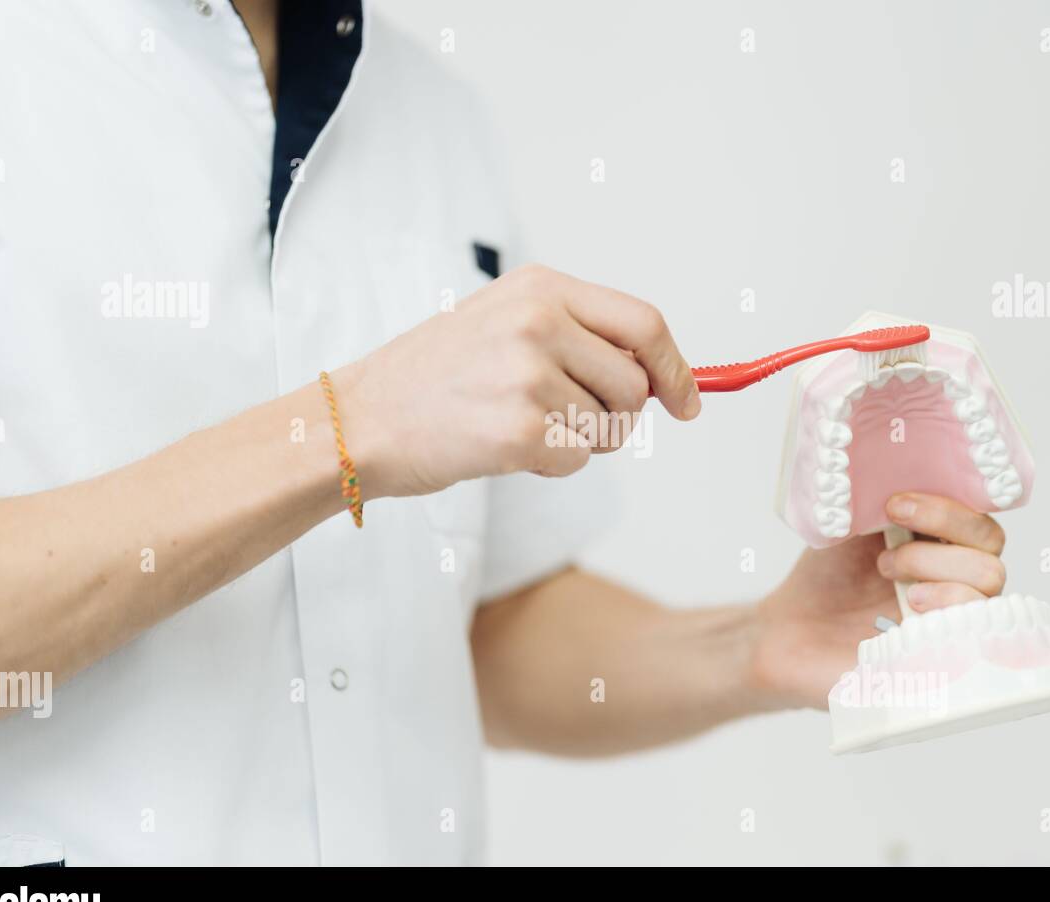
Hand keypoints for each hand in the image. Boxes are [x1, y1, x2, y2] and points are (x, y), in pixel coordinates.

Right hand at [333, 264, 700, 497]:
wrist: (362, 419)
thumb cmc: (435, 377)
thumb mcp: (504, 322)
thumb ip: (578, 334)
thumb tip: (657, 375)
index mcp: (541, 288)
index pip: (644, 323)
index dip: (676, 369)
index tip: (688, 402)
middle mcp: (540, 322)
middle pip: (636, 385)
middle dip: (616, 416)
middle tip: (563, 418)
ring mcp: (529, 375)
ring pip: (610, 428)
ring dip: (577, 440)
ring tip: (518, 424)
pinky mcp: (520, 430)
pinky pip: (578, 459)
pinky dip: (551, 465)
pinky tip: (503, 447)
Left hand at [749, 492, 1007, 709]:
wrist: (790, 628)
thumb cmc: (827, 577)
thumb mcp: (857, 523)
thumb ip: (890, 499)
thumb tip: (908, 472)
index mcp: (945, 547)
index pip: (982, 524)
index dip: (950, 510)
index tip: (894, 504)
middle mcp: (959, 586)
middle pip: (992, 559)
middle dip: (938, 544)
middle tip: (885, 556)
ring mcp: (953, 626)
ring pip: (987, 593)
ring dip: (937, 576)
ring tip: (888, 579)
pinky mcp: (941, 663)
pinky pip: (974, 640)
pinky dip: (945, 616)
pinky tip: (909, 615)